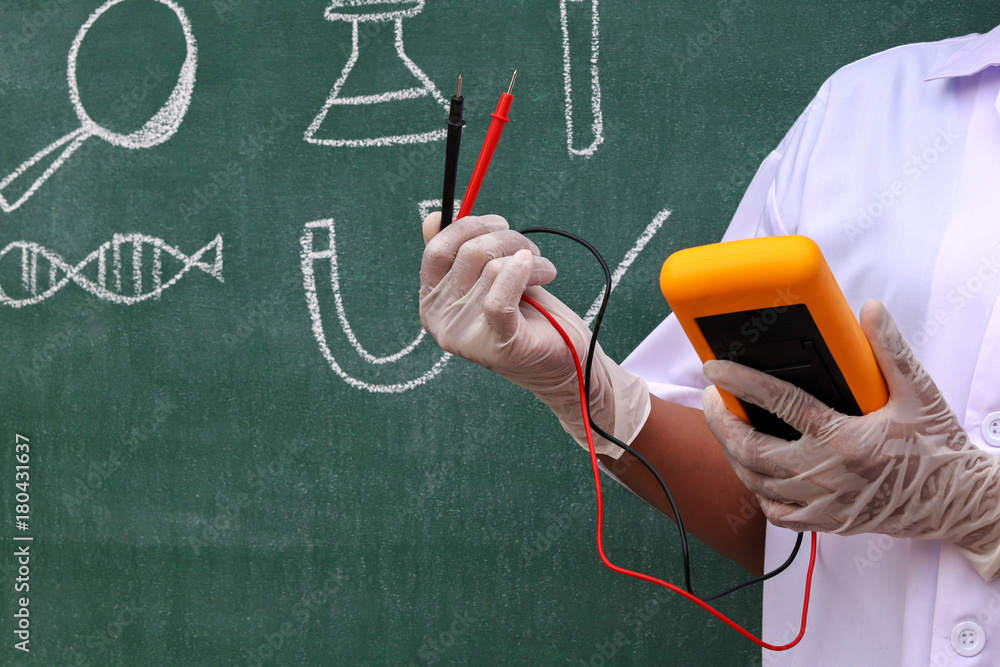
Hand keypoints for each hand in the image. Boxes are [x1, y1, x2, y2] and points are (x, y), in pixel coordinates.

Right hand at [419, 212, 649, 456]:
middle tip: (530, 250)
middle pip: (468, 253)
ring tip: (544, 269)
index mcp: (433, 301)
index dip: (469, 226)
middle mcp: (440, 321)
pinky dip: (522, 273)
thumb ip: (462, 251)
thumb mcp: (491, 276)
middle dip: (507, 239)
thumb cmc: (529, 316)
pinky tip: (540, 269)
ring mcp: (464, 337)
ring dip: (527, 256)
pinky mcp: (495, 345)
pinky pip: (500, 296)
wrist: (566, 362)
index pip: (437, 250)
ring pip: (491, 268)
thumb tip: (432, 216)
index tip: (499, 224)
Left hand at [702, 299, 999, 579]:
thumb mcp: (920, 393)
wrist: (958, 503)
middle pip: (751, 450)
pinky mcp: (827, 522)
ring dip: (732, 453)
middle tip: (711, 397)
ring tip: (725, 426)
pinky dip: (757, 490)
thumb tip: (869, 310)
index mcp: (845, 438)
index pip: (779, 403)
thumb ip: (890, 350)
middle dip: (720, 422)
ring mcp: (823, 503)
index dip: (741, 382)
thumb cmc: (938, 447)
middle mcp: (826, 474)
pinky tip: (754, 470)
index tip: (714, 368)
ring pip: (755, 481)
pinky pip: (776, 513)